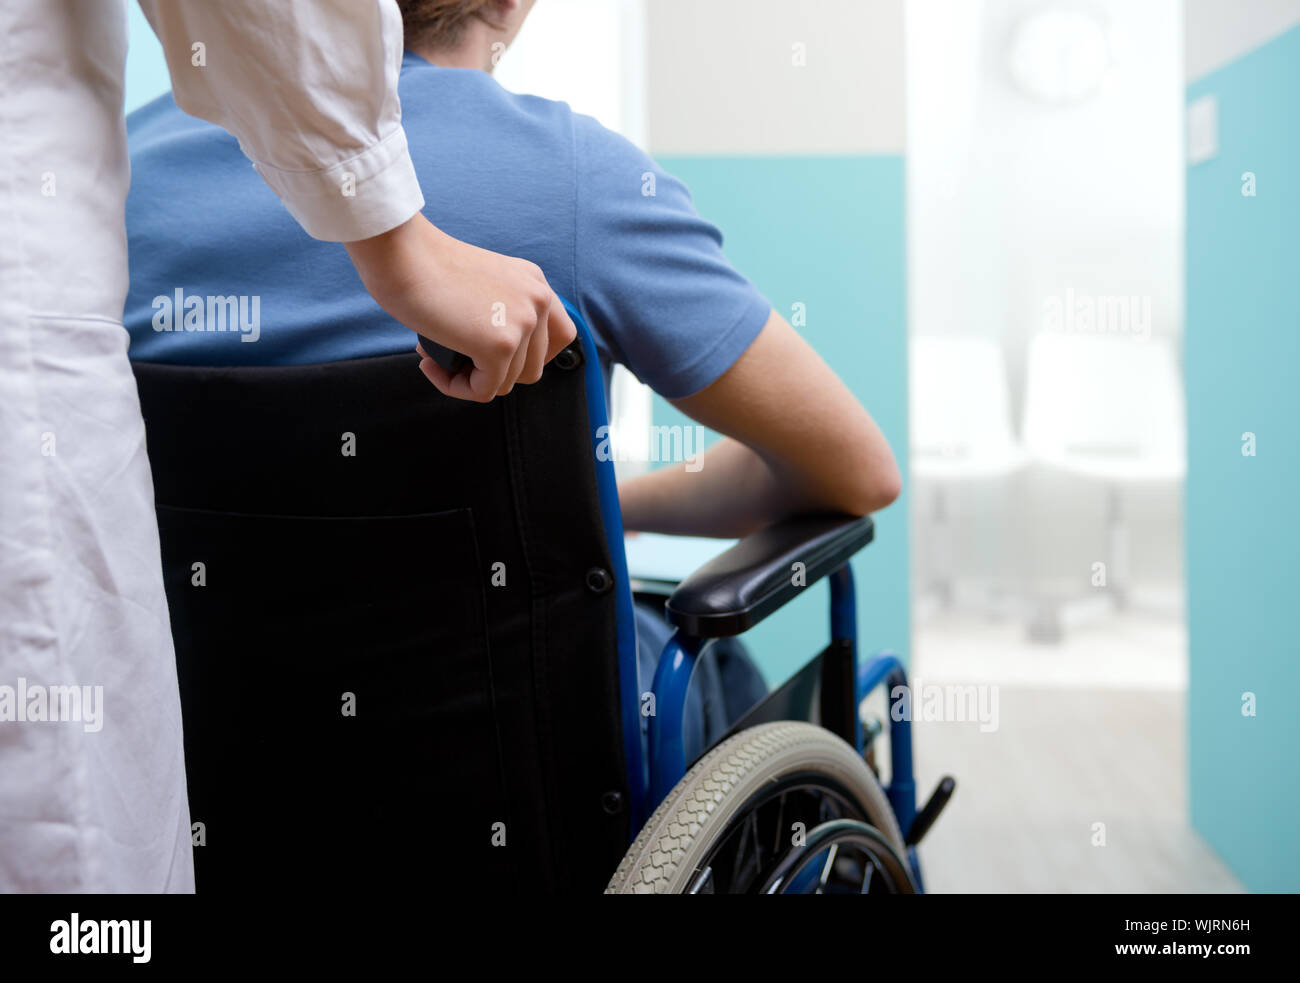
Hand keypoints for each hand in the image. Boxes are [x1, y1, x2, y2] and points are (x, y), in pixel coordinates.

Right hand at [344, 213, 575, 400]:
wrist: (400, 253)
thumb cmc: (424, 266)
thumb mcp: (483, 284)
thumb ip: (502, 312)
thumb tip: (498, 361)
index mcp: (536, 283)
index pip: (561, 337)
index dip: (529, 358)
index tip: (495, 358)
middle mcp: (538, 300)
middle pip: (533, 369)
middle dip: (494, 373)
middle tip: (457, 359)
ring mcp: (523, 323)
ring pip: (505, 383)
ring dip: (469, 379)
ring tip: (435, 356)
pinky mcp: (500, 345)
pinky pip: (483, 391)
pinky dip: (455, 387)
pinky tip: (430, 365)